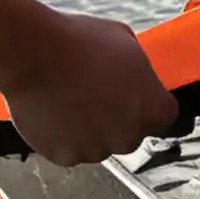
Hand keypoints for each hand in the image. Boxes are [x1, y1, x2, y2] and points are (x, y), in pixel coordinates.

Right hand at [0, 11, 178, 166]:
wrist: (33, 54)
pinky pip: (70, 149)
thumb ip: (139, 69)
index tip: (136, 94)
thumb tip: (135, 76)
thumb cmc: (80, 43)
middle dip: (119, 117)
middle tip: (97, 93)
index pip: (165, 115)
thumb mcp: (126, 41)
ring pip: (100, 143)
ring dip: (91, 128)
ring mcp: (97, 150)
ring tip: (71, 98)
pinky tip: (55, 110)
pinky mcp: (65, 157)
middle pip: (131, 133)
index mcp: (153, 108)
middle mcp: (129, 137)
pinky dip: (64, 136)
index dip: (149, 102)